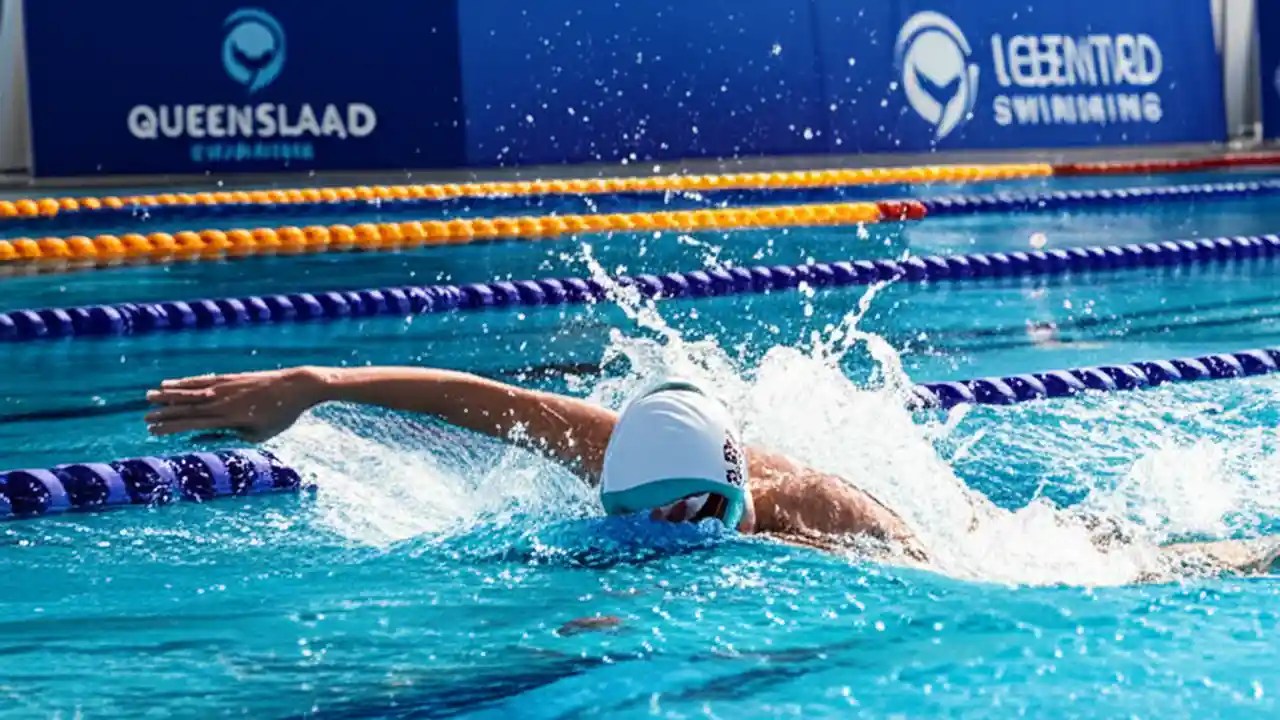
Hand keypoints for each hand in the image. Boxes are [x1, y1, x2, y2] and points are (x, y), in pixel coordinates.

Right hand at [145, 367, 325, 441]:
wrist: (298, 386)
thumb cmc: (282, 415)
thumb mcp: (259, 434)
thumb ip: (232, 435)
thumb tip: (206, 437)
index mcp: (229, 419)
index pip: (193, 424)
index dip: (171, 427)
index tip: (152, 430)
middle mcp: (224, 401)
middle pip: (188, 407)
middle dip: (165, 413)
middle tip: (144, 417)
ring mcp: (227, 387)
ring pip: (191, 391)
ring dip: (169, 394)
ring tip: (150, 395)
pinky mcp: (231, 377)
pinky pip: (203, 380)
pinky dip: (186, 381)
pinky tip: (172, 382)